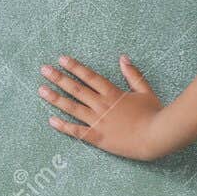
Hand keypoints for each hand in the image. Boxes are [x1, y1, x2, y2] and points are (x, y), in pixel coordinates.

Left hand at [39, 54, 163, 159]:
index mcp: (112, 93)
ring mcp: (98, 121)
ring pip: (72, 107)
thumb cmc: (154, 114)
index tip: (61, 59)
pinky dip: (63, 126)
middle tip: (44, 70)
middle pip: (76, 89)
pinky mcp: (98, 137)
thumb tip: (123, 58)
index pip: (89, 76)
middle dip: (59, 78)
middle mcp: (102, 105)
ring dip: (56, 98)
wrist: (155, 136)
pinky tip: (51, 120)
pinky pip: (77, 131)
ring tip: (41, 90)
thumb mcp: (145, 91)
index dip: (75, 66)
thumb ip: (133, 75)